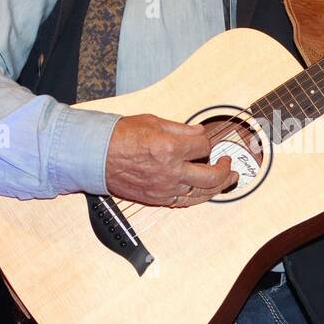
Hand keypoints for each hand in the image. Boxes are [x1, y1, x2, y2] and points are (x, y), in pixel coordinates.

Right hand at [105, 115, 236, 207]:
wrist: (95, 155)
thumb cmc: (118, 136)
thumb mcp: (152, 122)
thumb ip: (181, 129)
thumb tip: (200, 133)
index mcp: (169, 148)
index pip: (204, 147)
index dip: (207, 143)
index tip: (203, 141)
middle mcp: (170, 172)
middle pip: (210, 176)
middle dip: (224, 169)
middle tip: (228, 163)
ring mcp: (164, 188)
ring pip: (201, 193)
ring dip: (218, 187)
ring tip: (228, 180)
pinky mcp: (157, 199)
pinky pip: (185, 202)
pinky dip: (198, 197)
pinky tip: (206, 192)